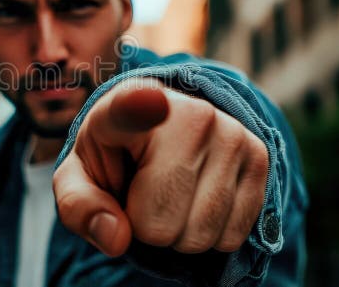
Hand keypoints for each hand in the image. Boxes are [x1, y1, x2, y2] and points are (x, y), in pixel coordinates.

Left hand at [52, 77, 268, 256]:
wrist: (163, 135)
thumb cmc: (115, 158)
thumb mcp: (79, 179)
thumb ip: (80, 207)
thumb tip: (116, 237)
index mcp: (125, 108)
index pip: (134, 109)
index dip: (142, 108)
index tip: (149, 101)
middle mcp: (187, 112)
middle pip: (160, 222)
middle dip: (146, 227)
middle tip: (143, 194)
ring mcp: (229, 132)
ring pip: (200, 235)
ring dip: (179, 235)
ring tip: (170, 196)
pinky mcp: (259, 156)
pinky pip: (232, 236)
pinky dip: (211, 237)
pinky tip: (197, 201)